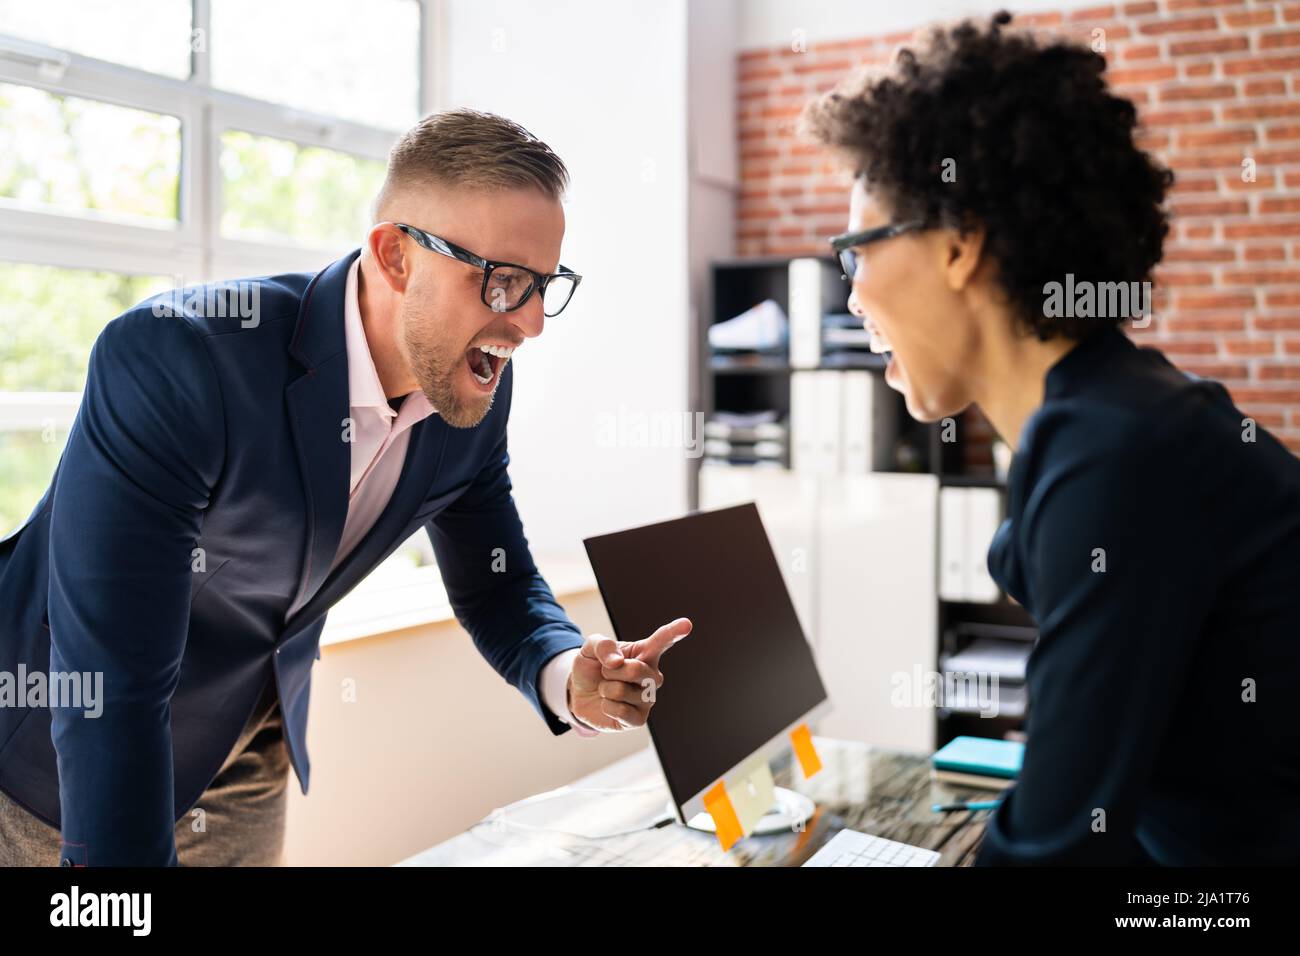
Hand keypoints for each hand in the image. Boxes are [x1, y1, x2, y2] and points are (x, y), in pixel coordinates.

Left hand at [567, 617, 691, 731]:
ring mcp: (647, 698)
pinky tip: (608, 704)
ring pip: (622, 691)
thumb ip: (602, 645)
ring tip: (607, 688)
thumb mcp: (590, 648)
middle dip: (611, 671)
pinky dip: (607, 706)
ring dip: (606, 688)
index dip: (674, 632)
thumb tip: (617, 661)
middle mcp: (651, 675)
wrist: (579, 694)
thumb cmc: (592, 667)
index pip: (662, 641)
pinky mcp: (639, 719)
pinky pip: (622, 712)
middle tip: (606, 673)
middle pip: (636, 670)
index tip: (686, 625)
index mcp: (645, 653)